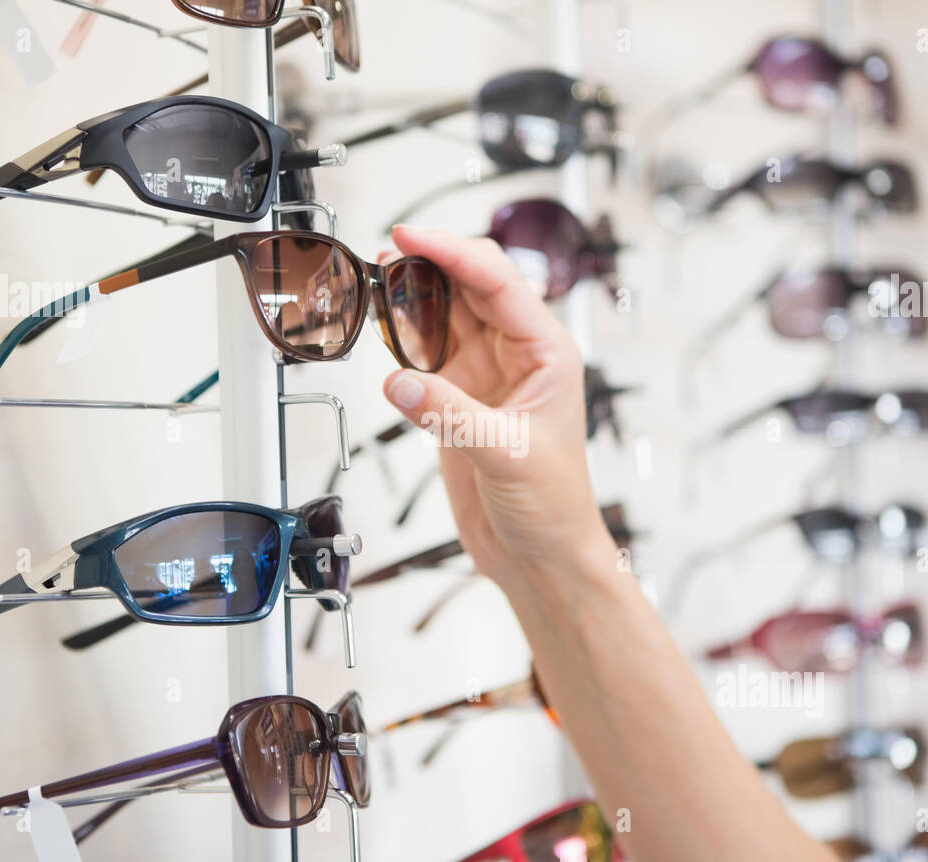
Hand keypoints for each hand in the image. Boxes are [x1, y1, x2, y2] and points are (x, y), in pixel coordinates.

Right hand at [381, 226, 612, 591]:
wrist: (541, 559)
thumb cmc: (554, 507)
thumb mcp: (507, 455)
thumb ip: (451, 415)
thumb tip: (400, 381)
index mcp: (546, 353)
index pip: (498, 282)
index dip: (452, 252)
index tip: (408, 237)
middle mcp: (518, 356)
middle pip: (468, 287)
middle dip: (426, 267)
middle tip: (380, 259)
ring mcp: (486, 378)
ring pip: (444, 317)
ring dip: (410, 300)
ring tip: (373, 286)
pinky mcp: (459, 403)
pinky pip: (426, 356)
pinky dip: (401, 341)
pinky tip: (381, 331)